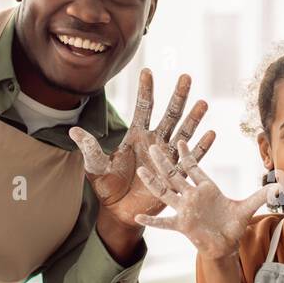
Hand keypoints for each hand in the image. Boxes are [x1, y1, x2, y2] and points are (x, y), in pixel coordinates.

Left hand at [69, 70, 213, 231]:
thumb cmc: (107, 187)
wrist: (119, 212)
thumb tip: (73, 130)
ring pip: (183, 133)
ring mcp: (167, 156)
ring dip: (193, 119)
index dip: (146, 90)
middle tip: (186, 77)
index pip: (143, 107)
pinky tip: (210, 134)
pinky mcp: (175, 173)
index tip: (147, 71)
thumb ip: (90, 148)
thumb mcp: (96, 166)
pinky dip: (201, 147)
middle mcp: (155, 141)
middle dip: (178, 96)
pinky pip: (191, 159)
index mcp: (136, 135)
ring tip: (202, 103)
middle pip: (169, 114)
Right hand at [133, 141, 279, 259]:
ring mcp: (185, 210)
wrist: (226, 245)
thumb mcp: (247, 207)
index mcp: (206, 189)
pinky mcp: (182, 225)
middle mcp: (192, 197)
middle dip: (165, 161)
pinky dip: (152, 221)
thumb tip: (279, 185)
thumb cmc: (234, 225)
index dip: (188, 154)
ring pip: (166, 193)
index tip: (179, 141)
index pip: (194, 168)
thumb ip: (260, 195)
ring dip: (154, 182)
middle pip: (175, 175)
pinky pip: (164, 223)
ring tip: (141, 171)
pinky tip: (138, 217)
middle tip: (152, 146)